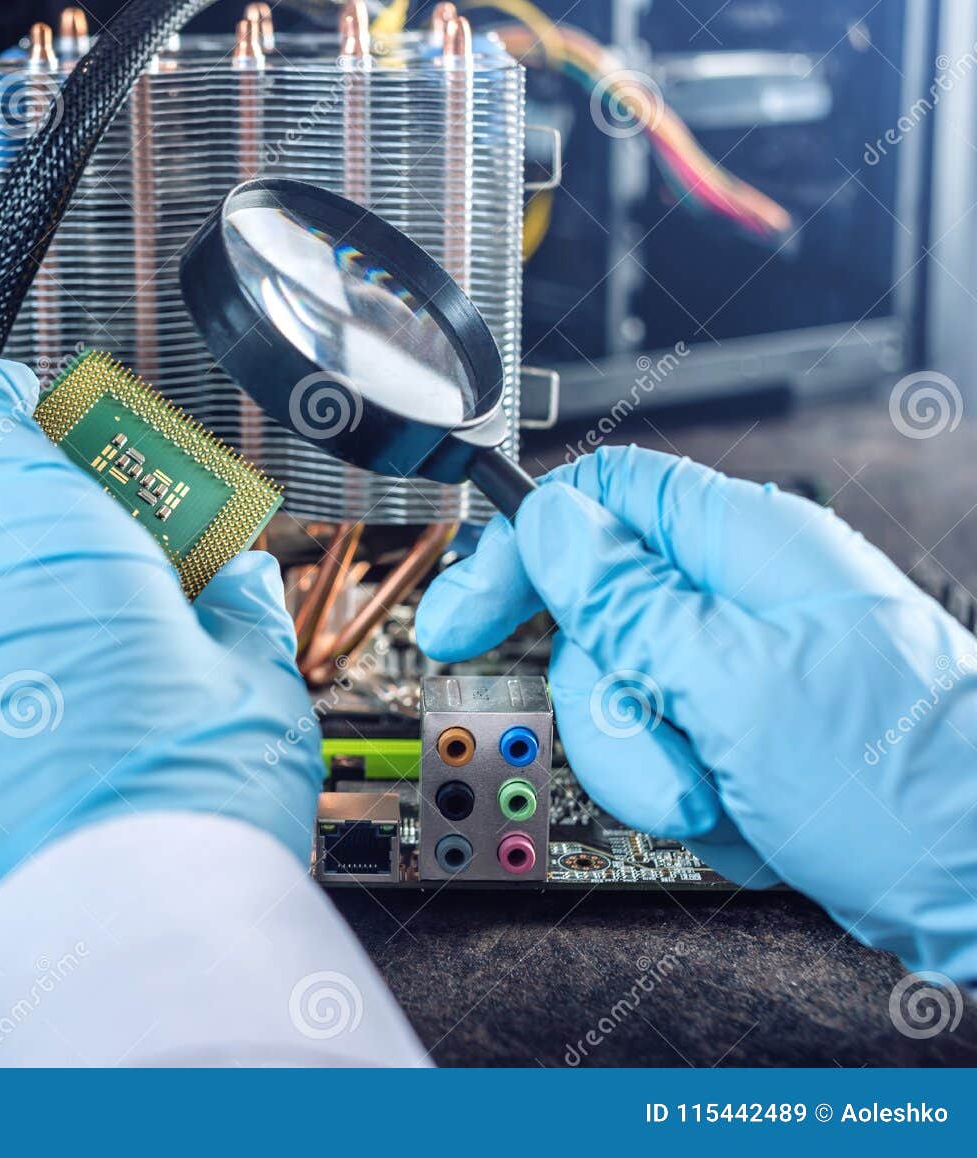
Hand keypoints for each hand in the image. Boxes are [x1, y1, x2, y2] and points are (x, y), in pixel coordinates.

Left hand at [0, 359, 322, 987]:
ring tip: (43, 643)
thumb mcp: (251, 676)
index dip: (7, 399)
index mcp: (31, 525)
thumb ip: (236, 608)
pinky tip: (5, 731)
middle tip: (52, 523)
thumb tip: (236, 582)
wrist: (108, 945)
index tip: (44, 416)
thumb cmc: (181, 800)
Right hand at [417, 445, 976, 981]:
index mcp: (743, 547)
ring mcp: (749, 671)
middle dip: (612, 711)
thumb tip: (551, 526)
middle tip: (670, 758)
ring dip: (656, 770)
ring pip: (626, 703)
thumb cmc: (910, 782)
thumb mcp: (734, 683)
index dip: (519, 555)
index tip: (463, 621)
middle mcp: (743, 599)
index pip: (596, 503)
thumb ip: (626, 600)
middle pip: (597, 624)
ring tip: (728, 802)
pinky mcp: (756, 737)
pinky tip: (760, 821)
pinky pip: (670, 757)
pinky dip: (700, 804)